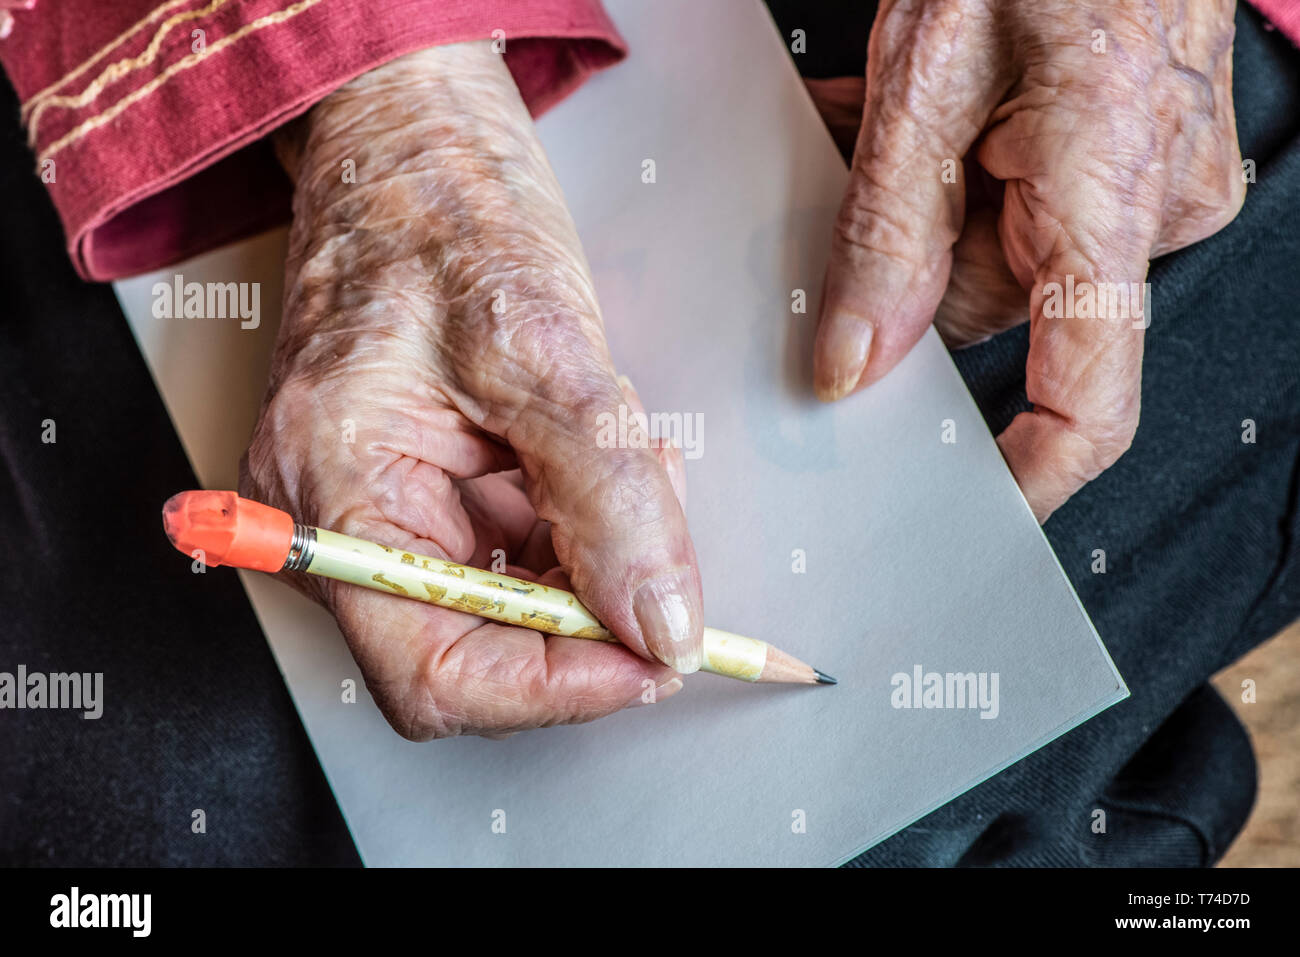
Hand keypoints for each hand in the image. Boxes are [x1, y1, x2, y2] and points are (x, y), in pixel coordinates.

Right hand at [242, 42, 701, 739]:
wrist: (410, 148)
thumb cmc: (440, 210)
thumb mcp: (541, 347)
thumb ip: (607, 498)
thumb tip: (661, 622)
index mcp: (330, 487)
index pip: (435, 671)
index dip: (558, 689)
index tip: (659, 661)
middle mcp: (337, 521)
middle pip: (472, 653)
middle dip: (585, 620)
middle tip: (665, 565)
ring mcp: (377, 511)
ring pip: (503, 611)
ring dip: (592, 572)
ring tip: (641, 480)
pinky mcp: (419, 495)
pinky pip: (507, 558)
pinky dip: (576, 537)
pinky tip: (608, 474)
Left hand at [812, 0, 1243, 519]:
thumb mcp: (927, 82)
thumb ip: (886, 235)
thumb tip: (853, 364)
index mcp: (1109, 196)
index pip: (1086, 395)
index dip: (1030, 475)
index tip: (967, 509)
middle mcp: (1152, 206)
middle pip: (1000, 310)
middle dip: (910, 268)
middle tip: (855, 198)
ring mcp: (1152, 184)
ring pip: (1000, 256)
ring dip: (925, 207)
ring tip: (891, 125)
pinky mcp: (1136, 162)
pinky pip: (1029, 209)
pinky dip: (961, 182)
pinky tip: (924, 129)